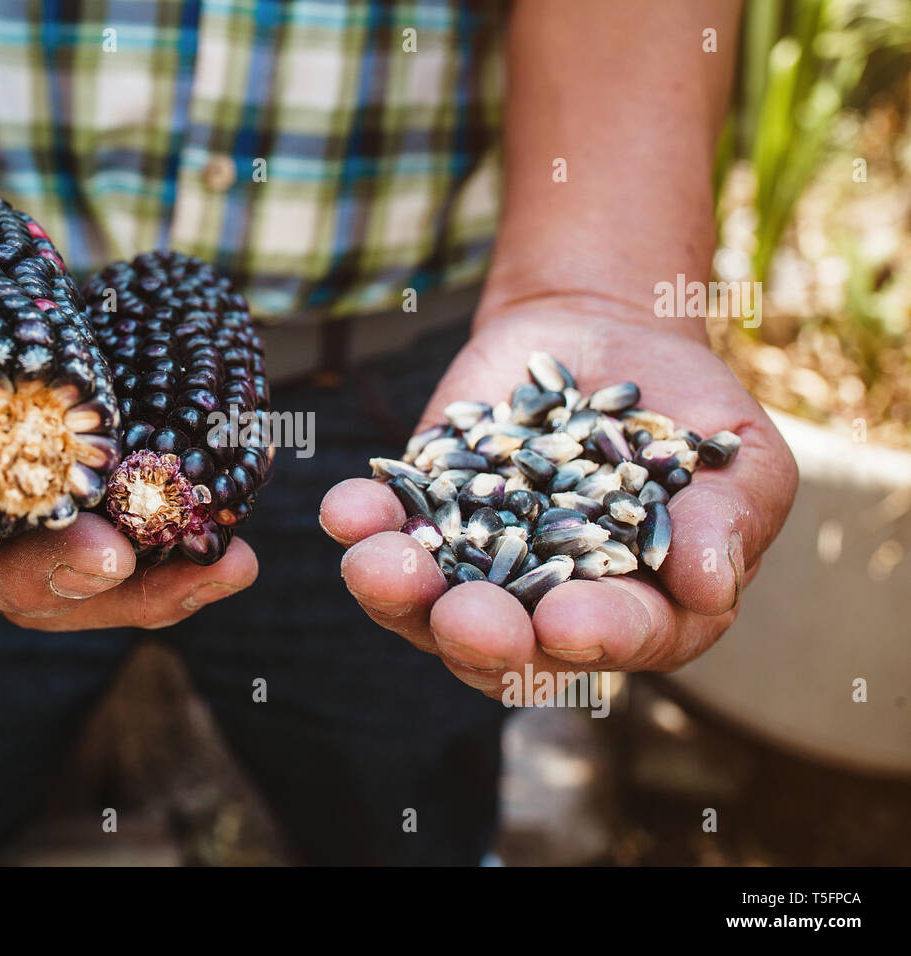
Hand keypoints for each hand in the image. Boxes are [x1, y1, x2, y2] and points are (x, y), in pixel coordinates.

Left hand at [320, 297, 797, 697]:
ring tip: (377, 564)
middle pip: (506, 648)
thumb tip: (708, 586)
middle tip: (462, 616)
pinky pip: (381, 531)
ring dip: (397, 592)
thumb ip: (724, 522)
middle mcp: (542, 608)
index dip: (595, 633)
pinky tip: (347, 508)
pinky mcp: (420, 512)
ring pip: (425, 605)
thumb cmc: (688, 410)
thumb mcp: (736, 458)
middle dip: (480, 635)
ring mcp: (471, 565)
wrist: (604, 336)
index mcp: (635, 613)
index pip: (617, 637)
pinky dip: (361, 524)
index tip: (568, 619)